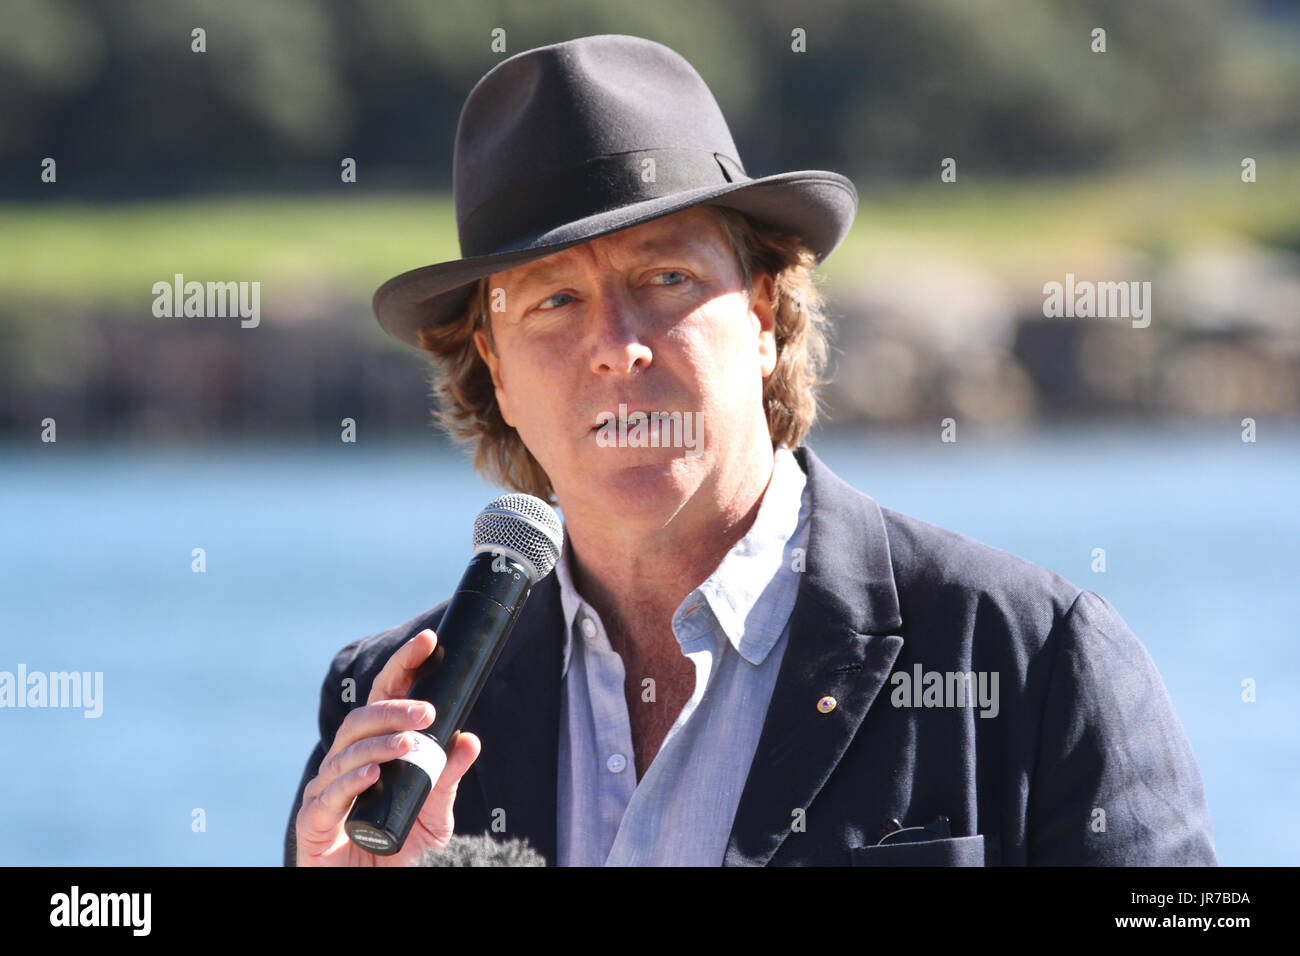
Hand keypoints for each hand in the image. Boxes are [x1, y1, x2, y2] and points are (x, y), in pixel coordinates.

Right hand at [295, 629, 481, 866]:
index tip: (428, 642)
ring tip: (410, 744)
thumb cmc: (397, 850)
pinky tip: (373, 775)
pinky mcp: (313, 821)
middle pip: (362, 718)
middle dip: (393, 707)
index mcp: (373, 751)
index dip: (402, 667)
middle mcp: (346, 763)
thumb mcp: (434, 816)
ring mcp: (326, 790)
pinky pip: (330, 794)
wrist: (369, 893)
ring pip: (347, 751)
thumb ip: (447, 779)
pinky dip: (353, 780)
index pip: (384, 698)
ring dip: (380, 743)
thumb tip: (470, 739)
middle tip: (426, 711)